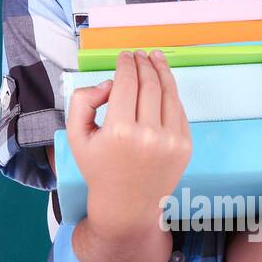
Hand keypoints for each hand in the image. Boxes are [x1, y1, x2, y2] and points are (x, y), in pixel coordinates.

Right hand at [66, 49, 192, 236]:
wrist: (126, 206)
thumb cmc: (99, 168)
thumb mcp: (76, 136)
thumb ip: (83, 101)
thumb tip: (109, 83)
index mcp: (119, 131)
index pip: (126, 83)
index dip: (126, 64)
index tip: (124, 55)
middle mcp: (149, 135)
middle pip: (149, 84)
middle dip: (144, 63)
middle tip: (139, 54)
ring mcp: (171, 141)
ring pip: (169, 93)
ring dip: (162, 71)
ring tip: (155, 58)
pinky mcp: (185, 146)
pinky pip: (178, 110)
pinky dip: (171, 93)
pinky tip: (163, 83)